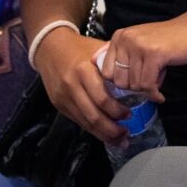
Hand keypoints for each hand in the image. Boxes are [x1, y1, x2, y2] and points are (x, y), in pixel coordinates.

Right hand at [35, 30, 129, 145]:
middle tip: (126, 134)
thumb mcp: (98, 50)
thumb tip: (137, 77)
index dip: (117, 111)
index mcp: (84, 70)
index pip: (102, 99)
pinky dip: (92, 129)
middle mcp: (72, 86)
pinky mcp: (59, 104)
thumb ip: (114, 64)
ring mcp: (63, 97)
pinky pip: (78, 121)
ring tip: (118, 140)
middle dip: (112, 130)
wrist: (49, 46)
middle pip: (93, 116)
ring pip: (85, 123)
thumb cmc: (78, 47)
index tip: (129, 114)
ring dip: (103, 135)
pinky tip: (103, 133)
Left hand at [96, 12, 186, 102]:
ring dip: (147, 90)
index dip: (121, 83)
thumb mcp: (140, 43)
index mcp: (119, 36)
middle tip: (148, 84)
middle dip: (135, 88)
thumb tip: (108, 78)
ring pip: (134, 85)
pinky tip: (160, 94)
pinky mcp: (154, 54)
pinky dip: (154, 94)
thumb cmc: (168, 40)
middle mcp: (126, 39)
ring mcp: (139, 46)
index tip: (134, 85)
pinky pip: (147, 85)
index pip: (106, 72)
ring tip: (157, 81)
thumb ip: (123, 56)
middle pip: (119, 81)